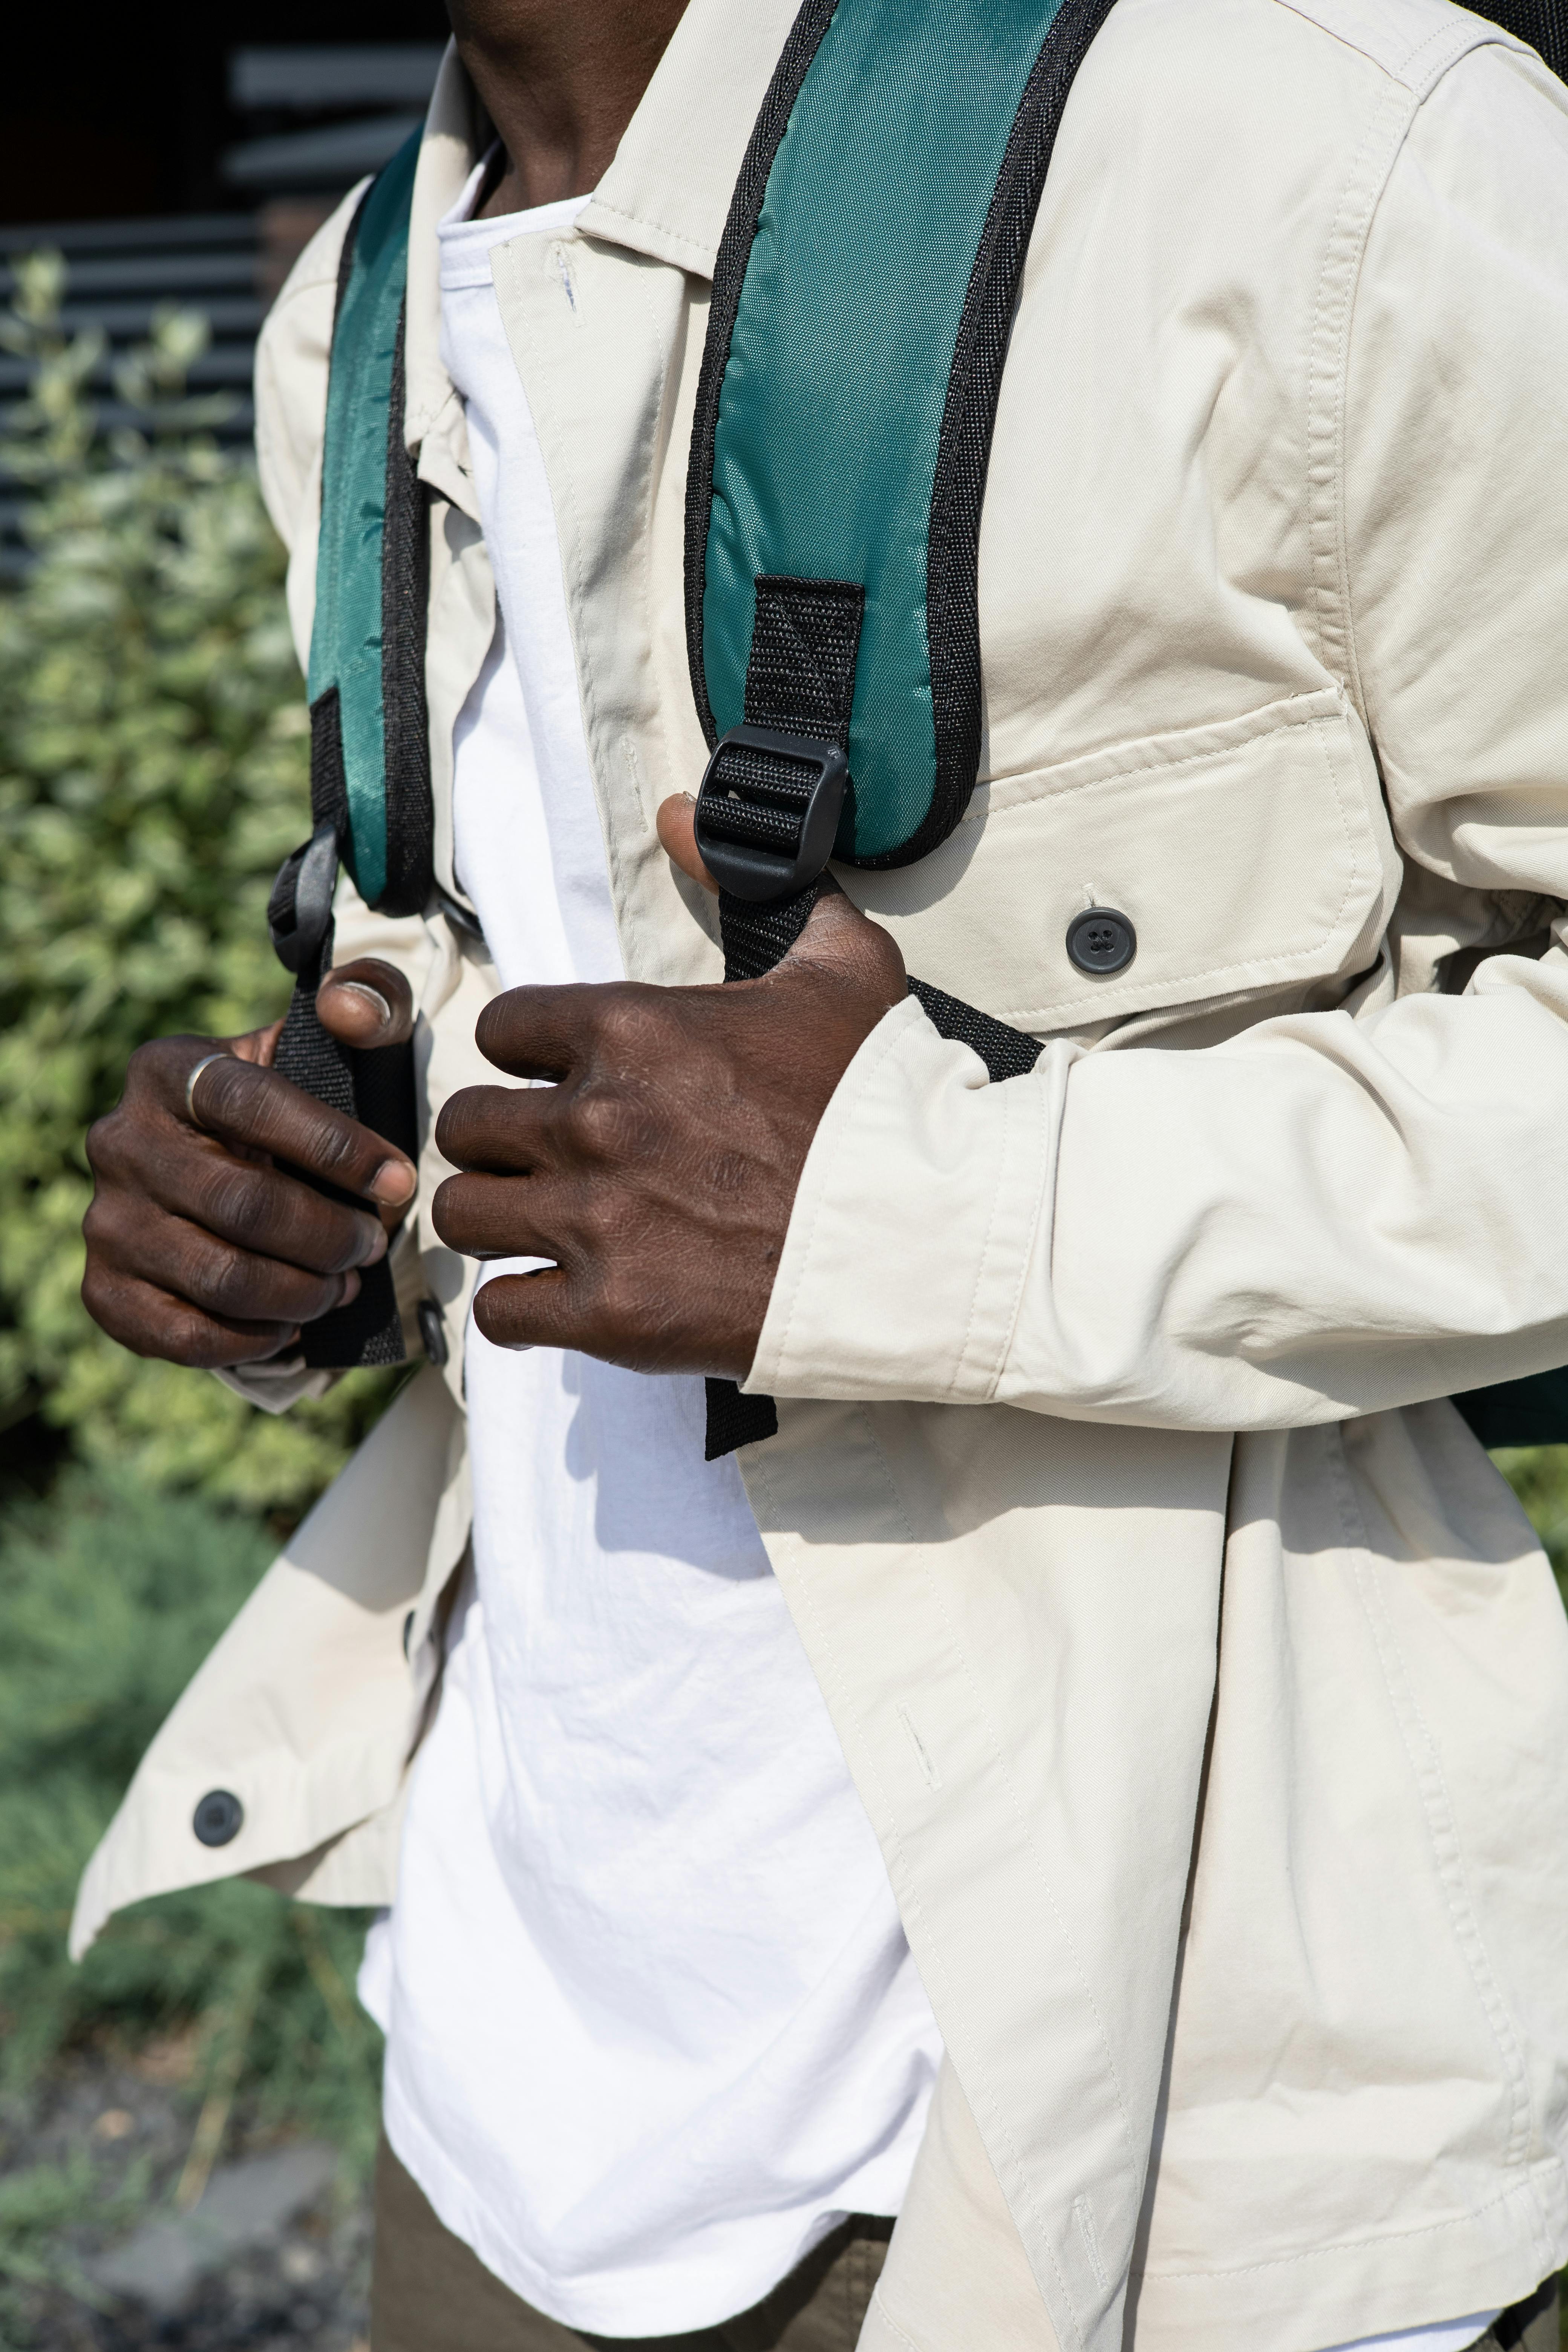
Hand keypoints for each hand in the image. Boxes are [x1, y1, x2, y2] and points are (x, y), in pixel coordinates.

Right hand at [82, 960, 418, 1369]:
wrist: (217, 1171)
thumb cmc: (287, 1108)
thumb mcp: (325, 1046)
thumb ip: (366, 1002)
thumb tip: (351, 1009)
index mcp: (170, 1070)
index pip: (255, 1104)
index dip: (339, 1150)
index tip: (400, 1183)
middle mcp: (121, 1141)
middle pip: (243, 1205)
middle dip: (330, 1235)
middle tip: (374, 1245)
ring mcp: (106, 1220)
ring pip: (221, 1276)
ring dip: (302, 1290)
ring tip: (343, 1284)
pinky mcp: (106, 1289)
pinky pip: (184, 1333)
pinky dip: (253, 1338)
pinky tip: (291, 1321)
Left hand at [432, 798, 905, 1379]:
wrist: (925, 1235)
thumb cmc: (882, 1105)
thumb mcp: (841, 967)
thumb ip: (756, 879)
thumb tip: (679, 815)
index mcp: (630, 1030)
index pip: (503, 1030)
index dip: (528, 1056)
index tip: (562, 1082)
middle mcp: (596, 1122)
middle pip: (469, 1126)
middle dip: (502, 1142)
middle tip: (549, 1161)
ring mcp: (596, 1222)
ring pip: (465, 1216)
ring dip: (498, 1221)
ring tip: (542, 1229)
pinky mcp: (609, 1313)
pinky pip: (501, 1314)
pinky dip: (521, 1310)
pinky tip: (560, 1297)